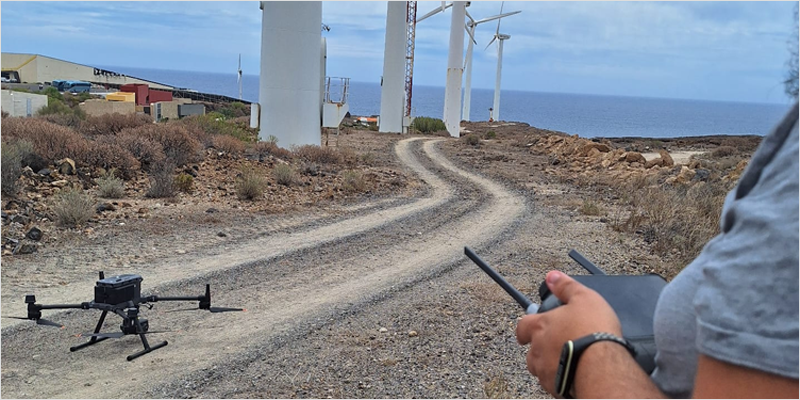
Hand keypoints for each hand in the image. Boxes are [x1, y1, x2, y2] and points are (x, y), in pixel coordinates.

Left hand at [515, 271, 622, 394]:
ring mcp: (545, 371)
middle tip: (556, 345)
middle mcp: (537, 350)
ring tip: (566, 361)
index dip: (526, 327)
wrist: (602, 365)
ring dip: (548, 365)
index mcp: (540, 327)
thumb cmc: (593, 331)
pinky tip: (573, 374)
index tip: (529, 327)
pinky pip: (553, 384)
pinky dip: (560, 379)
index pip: (522, 326)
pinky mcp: (555, 387)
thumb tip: (552, 276)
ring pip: (540, 369)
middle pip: (530, 351)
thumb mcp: (583, 298)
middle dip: (539, 349)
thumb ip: (565, 287)